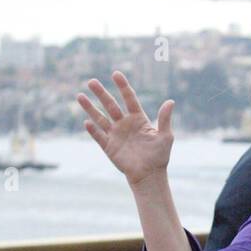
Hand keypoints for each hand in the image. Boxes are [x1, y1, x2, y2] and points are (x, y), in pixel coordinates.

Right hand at [76, 70, 174, 186]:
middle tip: (92, 81)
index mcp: (138, 119)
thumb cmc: (159, 156)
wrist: (150, 175)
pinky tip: (87, 122)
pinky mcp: (109, 147)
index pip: (129, 98)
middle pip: (110, 105)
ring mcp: (115, 135)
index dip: (122, 86)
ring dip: (90, 108)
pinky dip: (93, 130)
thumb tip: (170, 102)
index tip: (116, 74)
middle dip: (101, 93)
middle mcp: (124, 124)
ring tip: (80, 96)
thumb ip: (165, 119)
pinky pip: (99, 136)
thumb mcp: (165, 136)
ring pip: (100, 118)